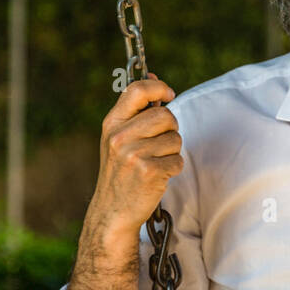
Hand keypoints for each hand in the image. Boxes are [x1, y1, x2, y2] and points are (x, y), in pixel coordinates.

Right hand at [88, 73, 183, 240]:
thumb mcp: (118, 139)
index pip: (137, 90)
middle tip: (159, 143)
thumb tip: (152, 77)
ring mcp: (134, 154)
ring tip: (154, 162)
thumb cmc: (121, 172)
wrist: (113, 212)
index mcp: (111, 124)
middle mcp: (120, 137)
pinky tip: (157, 176)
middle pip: (165, 115)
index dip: (159, 87)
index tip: (169, 95)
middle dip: (170, 128)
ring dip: (172, 151)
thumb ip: (135, 111)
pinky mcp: (150, 172)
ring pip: (175, 139)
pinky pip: (178, 160)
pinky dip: (173, 169)